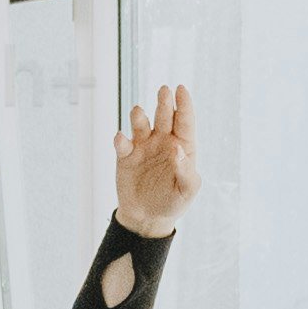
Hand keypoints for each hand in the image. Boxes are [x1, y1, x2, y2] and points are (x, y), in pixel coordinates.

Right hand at [109, 83, 194, 241]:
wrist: (147, 219)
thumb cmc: (173, 203)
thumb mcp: (187, 191)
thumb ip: (187, 172)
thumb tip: (178, 150)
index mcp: (182, 145)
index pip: (184, 121)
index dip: (184, 104)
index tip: (181, 89)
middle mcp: (162, 141)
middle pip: (163, 116)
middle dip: (164, 102)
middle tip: (163, 90)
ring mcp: (143, 147)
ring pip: (141, 124)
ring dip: (139, 116)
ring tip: (138, 112)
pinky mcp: (125, 156)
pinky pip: (122, 143)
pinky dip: (120, 139)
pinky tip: (121, 138)